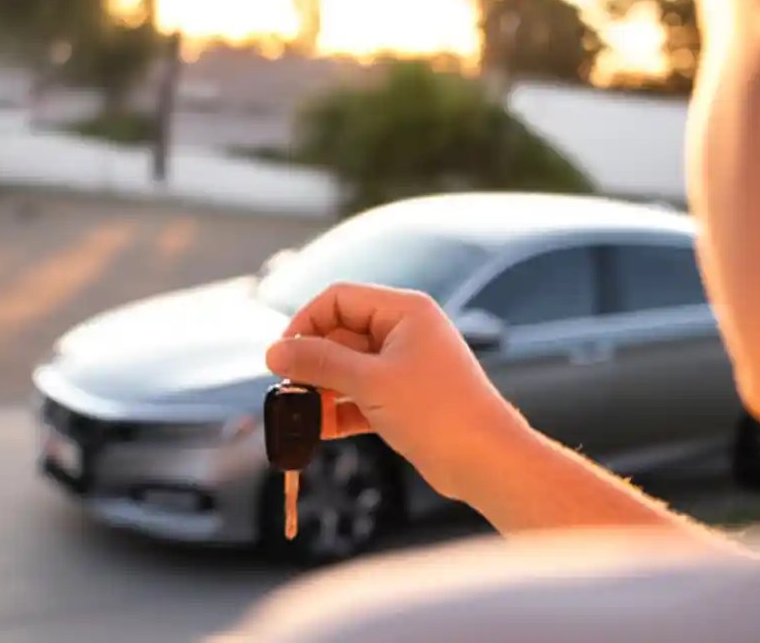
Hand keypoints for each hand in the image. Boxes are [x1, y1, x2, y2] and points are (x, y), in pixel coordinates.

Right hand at [265, 283, 528, 499]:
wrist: (486, 460)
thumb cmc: (439, 412)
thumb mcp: (370, 382)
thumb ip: (319, 364)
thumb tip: (274, 352)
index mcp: (405, 311)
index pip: (339, 299)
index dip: (305, 322)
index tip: (282, 355)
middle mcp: (405, 333)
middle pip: (340, 334)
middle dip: (312, 362)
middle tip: (288, 390)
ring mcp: (405, 367)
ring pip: (348, 369)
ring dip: (322, 390)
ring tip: (301, 415)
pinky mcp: (404, 399)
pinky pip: (360, 396)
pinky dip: (339, 411)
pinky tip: (320, 430)